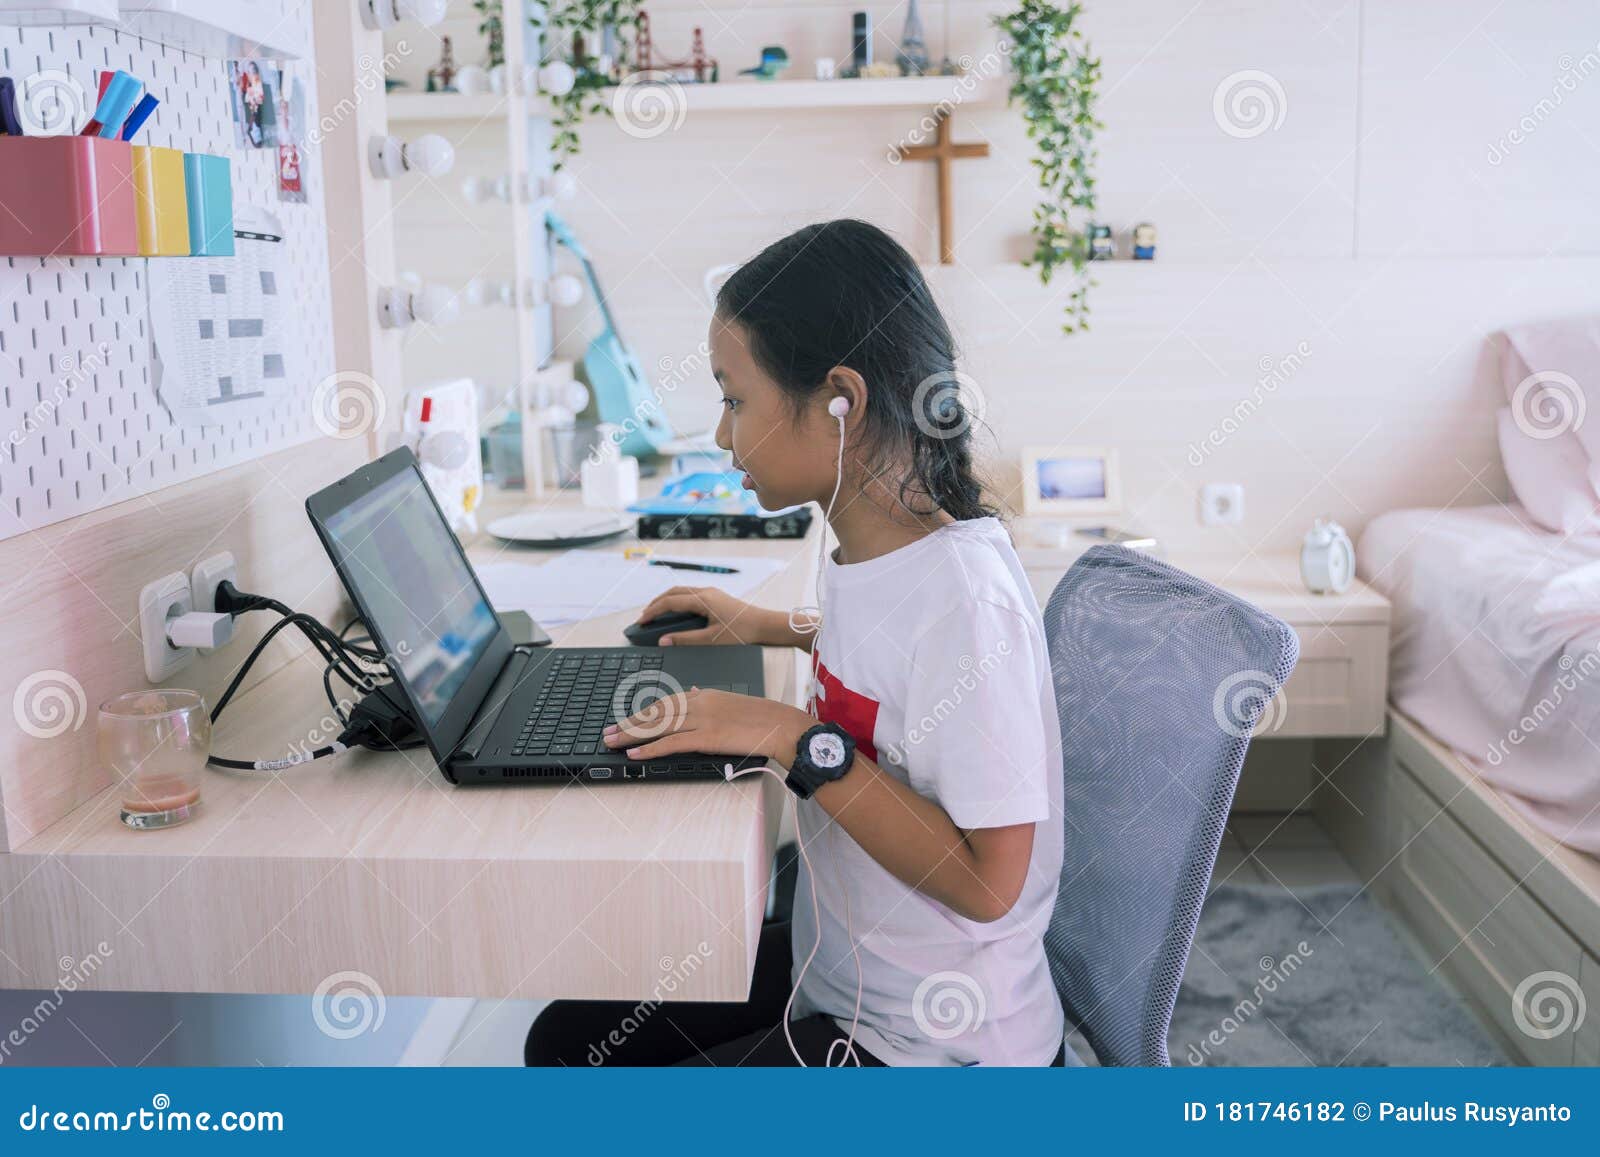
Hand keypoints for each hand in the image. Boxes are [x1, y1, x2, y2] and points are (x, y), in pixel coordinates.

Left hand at [604, 687, 812, 763]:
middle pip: (655, 713)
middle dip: (629, 723)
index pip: (665, 703)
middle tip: (608, 732)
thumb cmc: (760, 717)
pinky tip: (634, 753)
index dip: (642, 713)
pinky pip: (672, 742)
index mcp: (704, 695)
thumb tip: (689, 690)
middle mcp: (699, 703)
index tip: (626, 721)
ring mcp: (702, 719)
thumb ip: (707, 697)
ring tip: (611, 742)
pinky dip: (650, 748)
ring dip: (631, 735)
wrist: (780, 724)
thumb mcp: (730, 700)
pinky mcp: (707, 736)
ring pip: (658, 726)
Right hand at [632, 586, 782, 646]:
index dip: (653, 611)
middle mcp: (706, 592)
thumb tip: (664, 640)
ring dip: (667, 600)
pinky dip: (678, 601)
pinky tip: (677, 611)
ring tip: (656, 612)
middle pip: (673, 592)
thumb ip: (685, 640)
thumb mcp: (711, 640)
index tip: (641, 621)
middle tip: (645, 616)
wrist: (765, 625)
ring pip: (682, 591)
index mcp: (703, 599)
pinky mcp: (717, 598)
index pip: (670, 602)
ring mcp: (712, 593)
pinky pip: (691, 594)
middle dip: (656, 603)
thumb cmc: (743, 633)